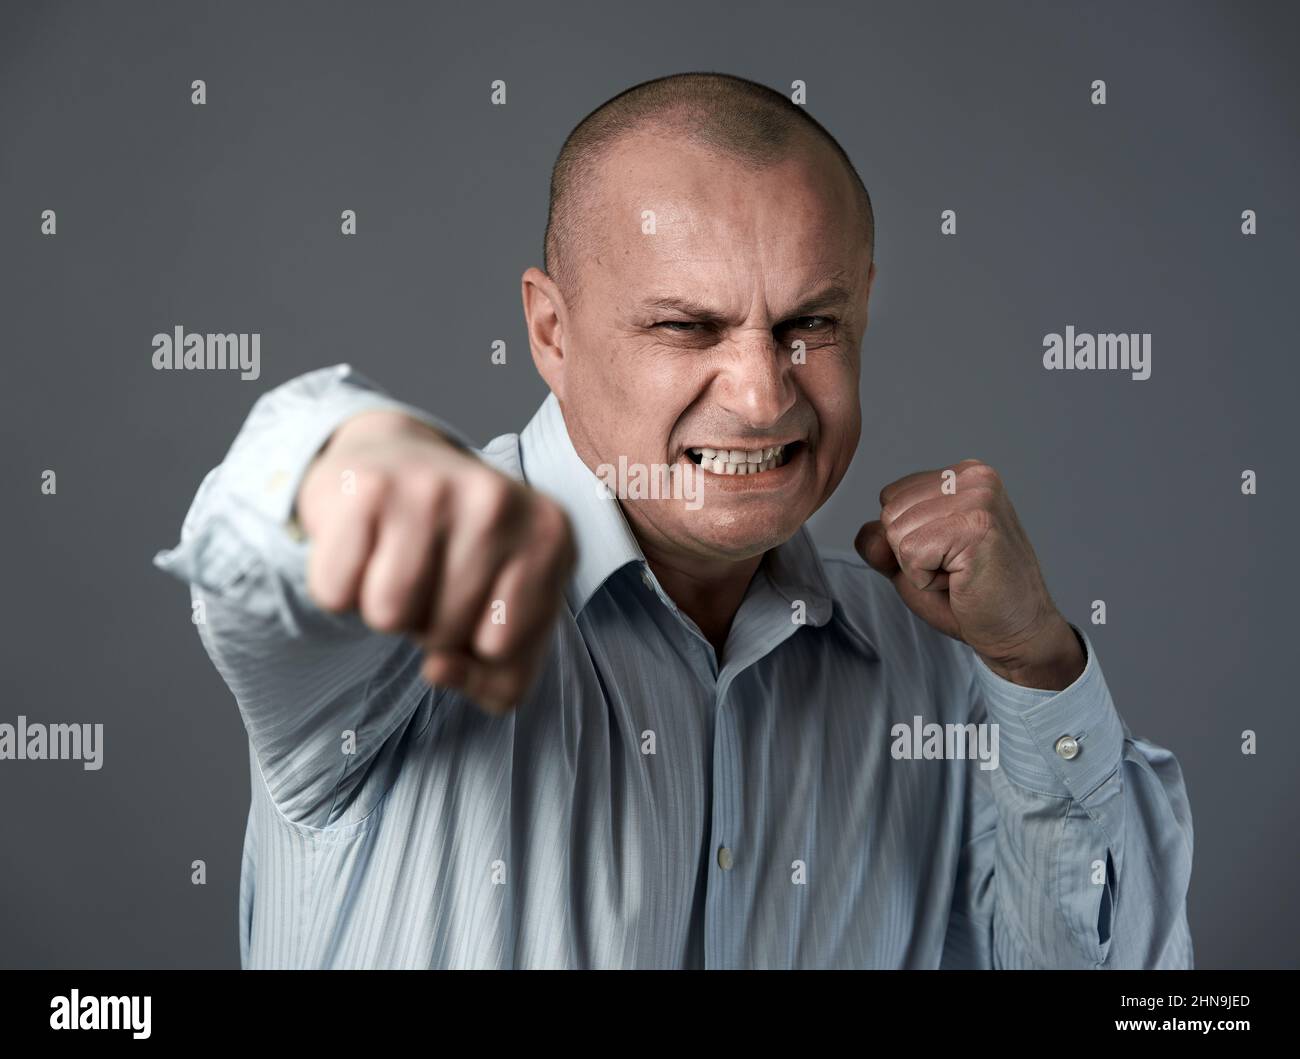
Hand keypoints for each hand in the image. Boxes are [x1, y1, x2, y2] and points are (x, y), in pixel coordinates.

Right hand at [297, 409, 575, 713]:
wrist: (395, 461)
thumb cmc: (461, 556)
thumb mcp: (509, 621)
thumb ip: (499, 681)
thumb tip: (437, 671)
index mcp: (551, 535)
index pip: (501, 649)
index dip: (475, 645)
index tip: (476, 601)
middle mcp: (499, 501)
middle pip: (442, 634)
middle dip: (427, 624)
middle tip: (430, 576)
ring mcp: (434, 487)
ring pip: (389, 616)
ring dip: (383, 609)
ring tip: (400, 563)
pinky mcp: (368, 488)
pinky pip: (336, 592)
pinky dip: (340, 585)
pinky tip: (364, 546)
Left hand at [854, 459, 1082, 689]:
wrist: (1017, 631)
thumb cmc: (967, 595)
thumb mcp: (909, 561)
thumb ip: (881, 541)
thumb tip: (870, 532)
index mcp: (961, 474)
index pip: (890, 497)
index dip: (906, 538)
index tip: (947, 554)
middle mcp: (973, 476)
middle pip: (889, 512)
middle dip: (910, 553)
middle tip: (956, 568)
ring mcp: (978, 497)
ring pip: (896, 532)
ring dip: (919, 567)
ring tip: (960, 573)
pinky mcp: (976, 526)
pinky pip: (910, 553)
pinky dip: (926, 579)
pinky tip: (961, 581)